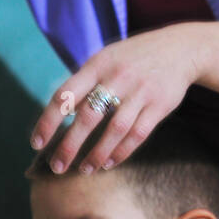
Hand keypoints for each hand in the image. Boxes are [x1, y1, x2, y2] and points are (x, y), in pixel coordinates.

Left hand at [30, 22, 201, 172]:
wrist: (181, 48)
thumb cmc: (132, 58)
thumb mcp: (106, 60)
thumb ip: (84, 83)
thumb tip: (57, 114)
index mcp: (97, 65)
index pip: (64, 95)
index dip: (48, 121)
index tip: (37, 143)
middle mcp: (117, 77)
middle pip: (88, 117)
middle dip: (69, 145)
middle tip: (57, 167)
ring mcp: (140, 91)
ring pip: (114, 130)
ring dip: (97, 154)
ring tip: (84, 170)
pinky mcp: (159, 105)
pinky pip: (137, 134)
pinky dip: (121, 151)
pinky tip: (108, 163)